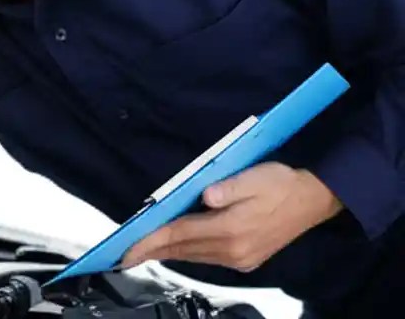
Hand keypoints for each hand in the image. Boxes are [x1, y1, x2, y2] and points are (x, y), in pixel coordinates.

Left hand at [121, 162, 341, 272]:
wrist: (314, 201)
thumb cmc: (281, 184)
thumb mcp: (254, 177)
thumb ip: (227, 187)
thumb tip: (204, 196)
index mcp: (231, 228)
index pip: (179, 234)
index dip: (149, 241)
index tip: (125, 249)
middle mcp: (233, 249)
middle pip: (182, 249)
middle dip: (151, 250)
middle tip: (124, 252)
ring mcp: (240, 258)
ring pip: (193, 257)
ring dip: (167, 252)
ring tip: (143, 249)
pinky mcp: (246, 260)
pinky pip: (207, 258)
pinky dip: (187, 252)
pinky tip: (176, 247)